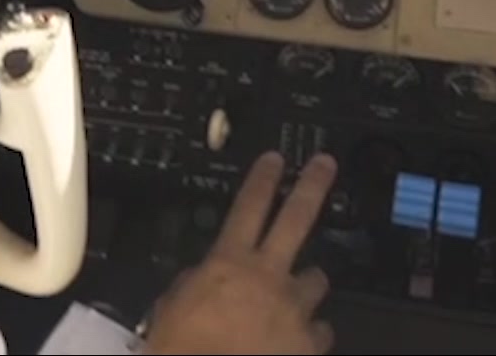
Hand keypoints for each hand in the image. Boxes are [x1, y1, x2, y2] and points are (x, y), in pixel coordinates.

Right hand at [144, 151, 338, 354]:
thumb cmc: (179, 353)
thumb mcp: (170, 310)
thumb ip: (192, 285)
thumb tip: (201, 277)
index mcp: (227, 265)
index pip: (249, 206)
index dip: (264, 178)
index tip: (276, 159)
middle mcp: (268, 279)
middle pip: (297, 218)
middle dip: (313, 186)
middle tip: (325, 166)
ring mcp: (294, 310)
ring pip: (316, 279)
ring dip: (307, 286)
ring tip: (297, 297)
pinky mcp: (310, 343)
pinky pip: (321, 330)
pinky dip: (311, 334)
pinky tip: (298, 343)